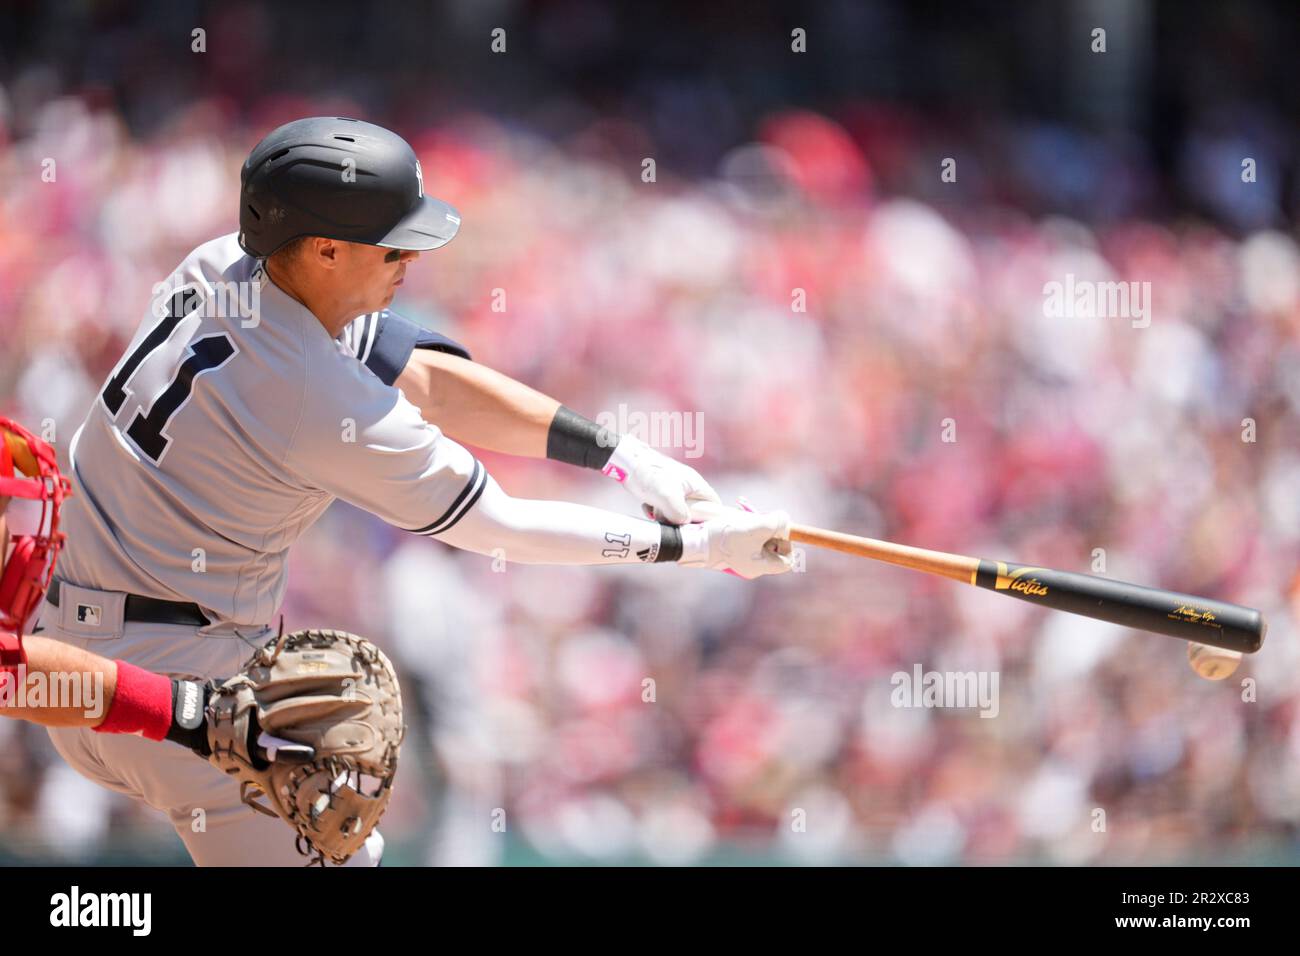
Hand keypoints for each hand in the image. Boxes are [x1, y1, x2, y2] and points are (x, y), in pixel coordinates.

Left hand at [602, 434, 720, 524]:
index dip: (710, 519)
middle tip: (669, 520)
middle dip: (682, 520)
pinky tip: (647, 507)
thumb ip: (680, 513)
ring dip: (666, 516)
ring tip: (655, 511)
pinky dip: (656, 511)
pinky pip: (664, 509)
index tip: (697, 528)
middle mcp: (687, 487)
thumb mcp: (667, 496)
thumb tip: (683, 524)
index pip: (713, 505)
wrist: (626, 462)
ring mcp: (674, 489)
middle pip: (694, 511)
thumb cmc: (649, 475)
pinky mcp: (661, 492)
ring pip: (677, 512)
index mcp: (695, 484)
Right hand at [679, 508, 792, 578]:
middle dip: (770, 530)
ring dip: (757, 526)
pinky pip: (746, 538)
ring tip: (746, 518)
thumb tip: (786, 521)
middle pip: (773, 548)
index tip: (778, 530)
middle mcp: (752, 565)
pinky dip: (745, 527)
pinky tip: (736, 520)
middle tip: (760, 518)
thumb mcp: (757, 527)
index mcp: (760, 567)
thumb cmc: (725, 537)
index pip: (787, 560)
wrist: (693, 540)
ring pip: (759, 540)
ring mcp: (741, 557)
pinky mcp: (731, 549)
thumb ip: (778, 523)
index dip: (788, 543)